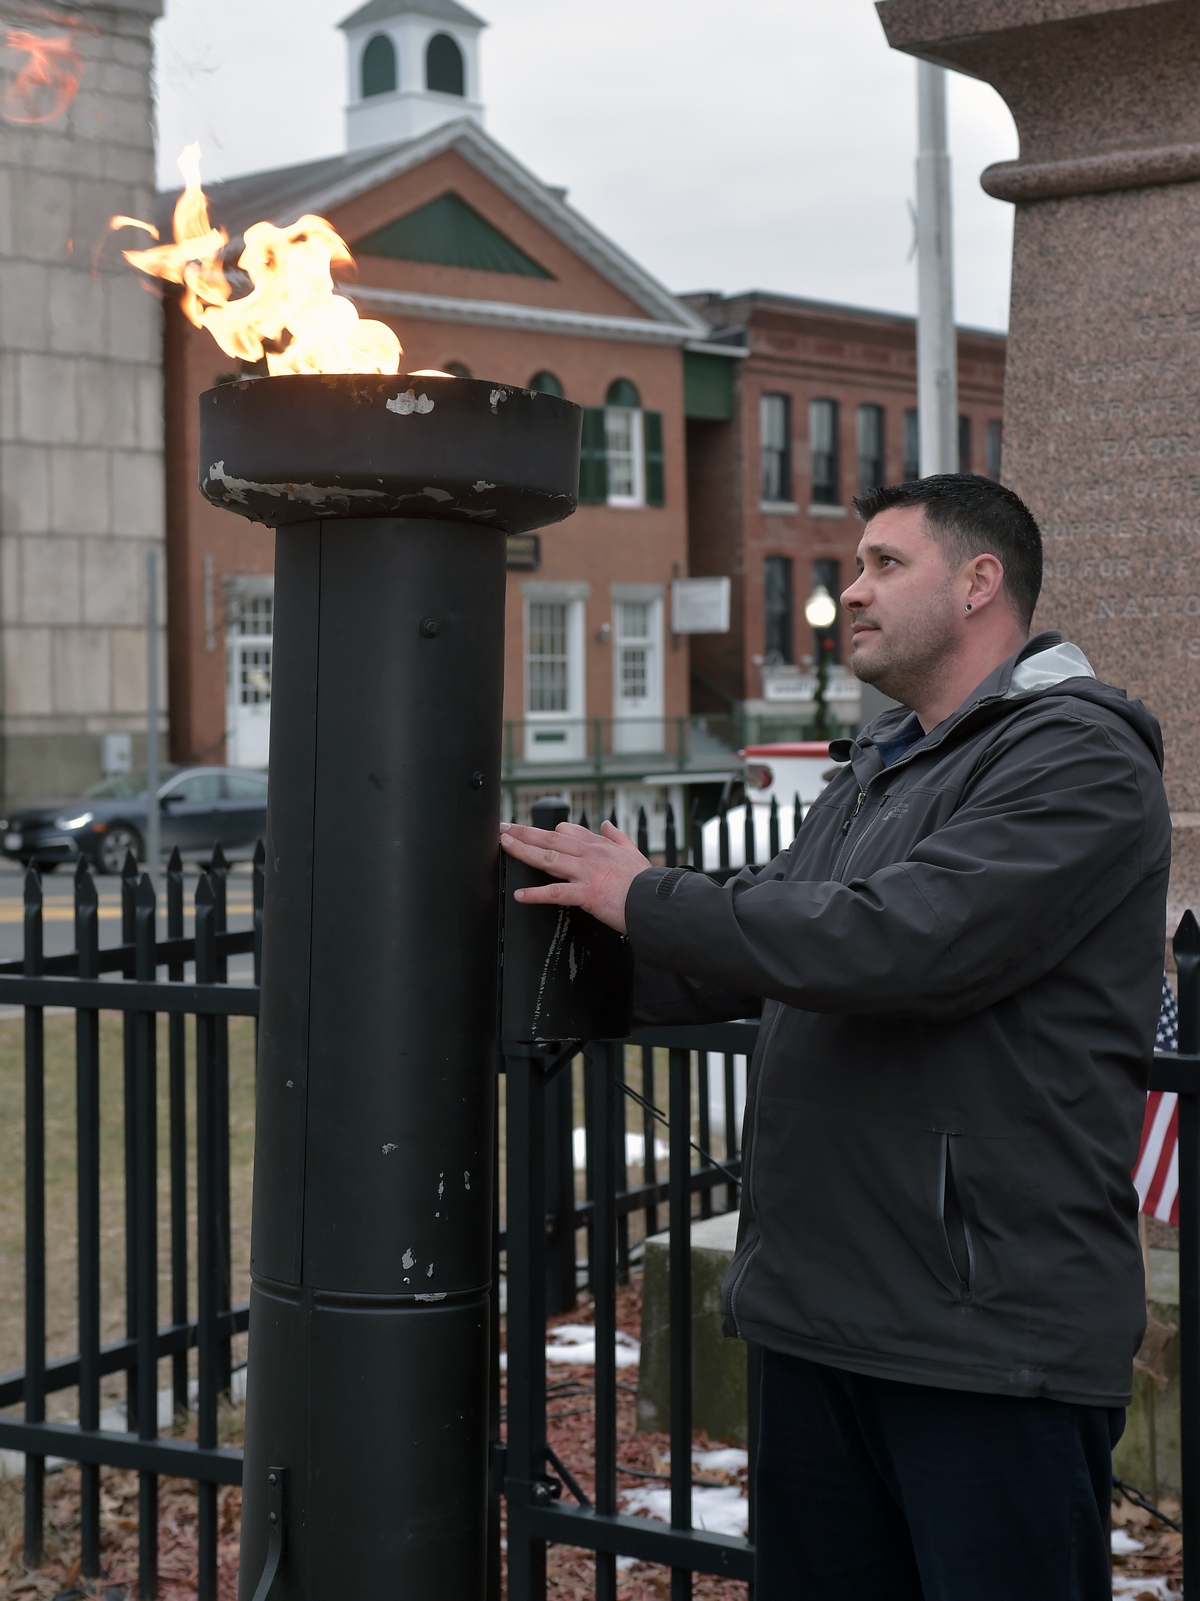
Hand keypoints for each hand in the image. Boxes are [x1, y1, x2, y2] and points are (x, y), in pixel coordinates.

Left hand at [499, 819, 651, 934]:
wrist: (659, 901)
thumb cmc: (647, 881)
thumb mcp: (634, 852)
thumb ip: (618, 837)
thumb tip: (607, 824)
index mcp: (599, 846)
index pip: (567, 831)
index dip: (546, 832)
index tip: (530, 831)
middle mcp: (590, 855)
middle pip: (551, 839)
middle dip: (525, 833)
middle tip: (504, 829)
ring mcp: (587, 873)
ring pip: (549, 859)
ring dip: (524, 851)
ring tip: (504, 846)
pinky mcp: (587, 893)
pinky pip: (556, 893)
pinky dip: (537, 894)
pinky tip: (520, 895)